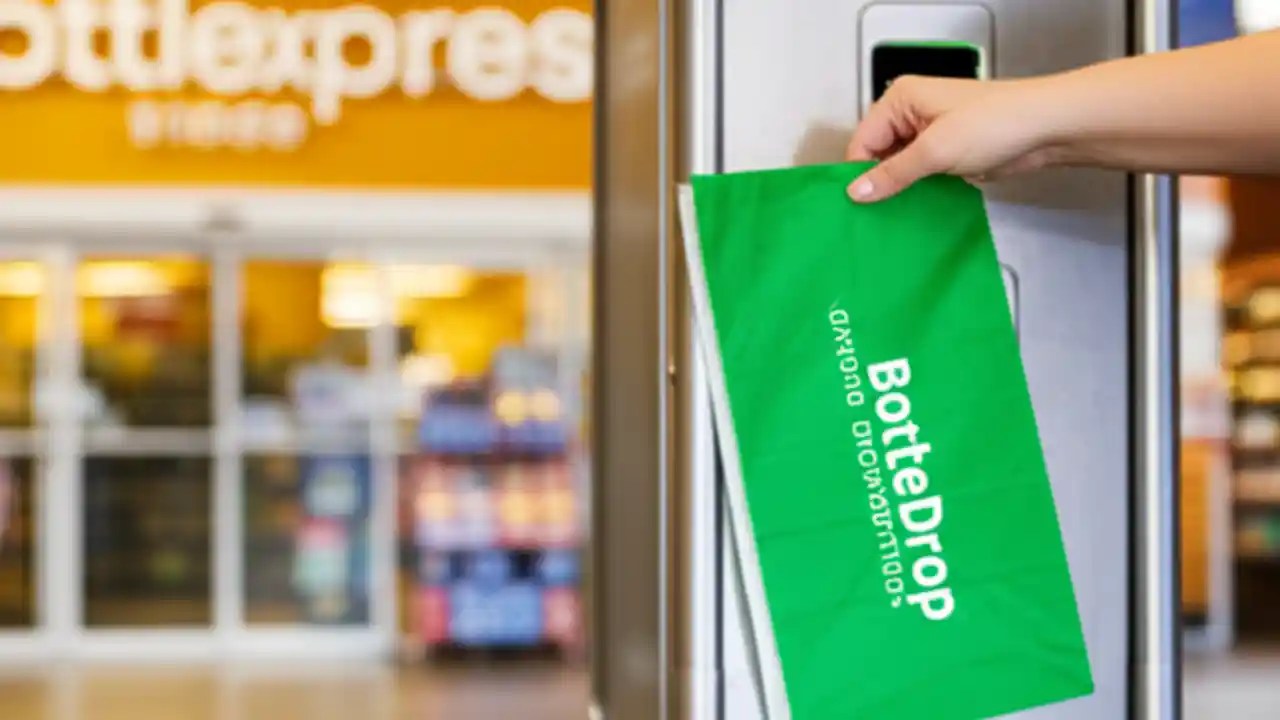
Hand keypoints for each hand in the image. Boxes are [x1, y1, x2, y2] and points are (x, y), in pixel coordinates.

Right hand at [846, 75, 1061, 201]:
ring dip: (900, 190)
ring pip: (899, 167)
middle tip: (876, 215)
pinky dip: (918, 191)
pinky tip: (915, 211)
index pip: (862, 141)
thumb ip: (892, 173)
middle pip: (877, 154)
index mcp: (901, 99)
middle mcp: (911, 113)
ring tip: (895, 217)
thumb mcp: (935, 151)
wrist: (1047, 129)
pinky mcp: (947, 152)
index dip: (858, 173)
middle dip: (878, 183)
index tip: (859, 205)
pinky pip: (920, 175)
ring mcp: (930, 133)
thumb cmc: (995, 124)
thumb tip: (855, 193)